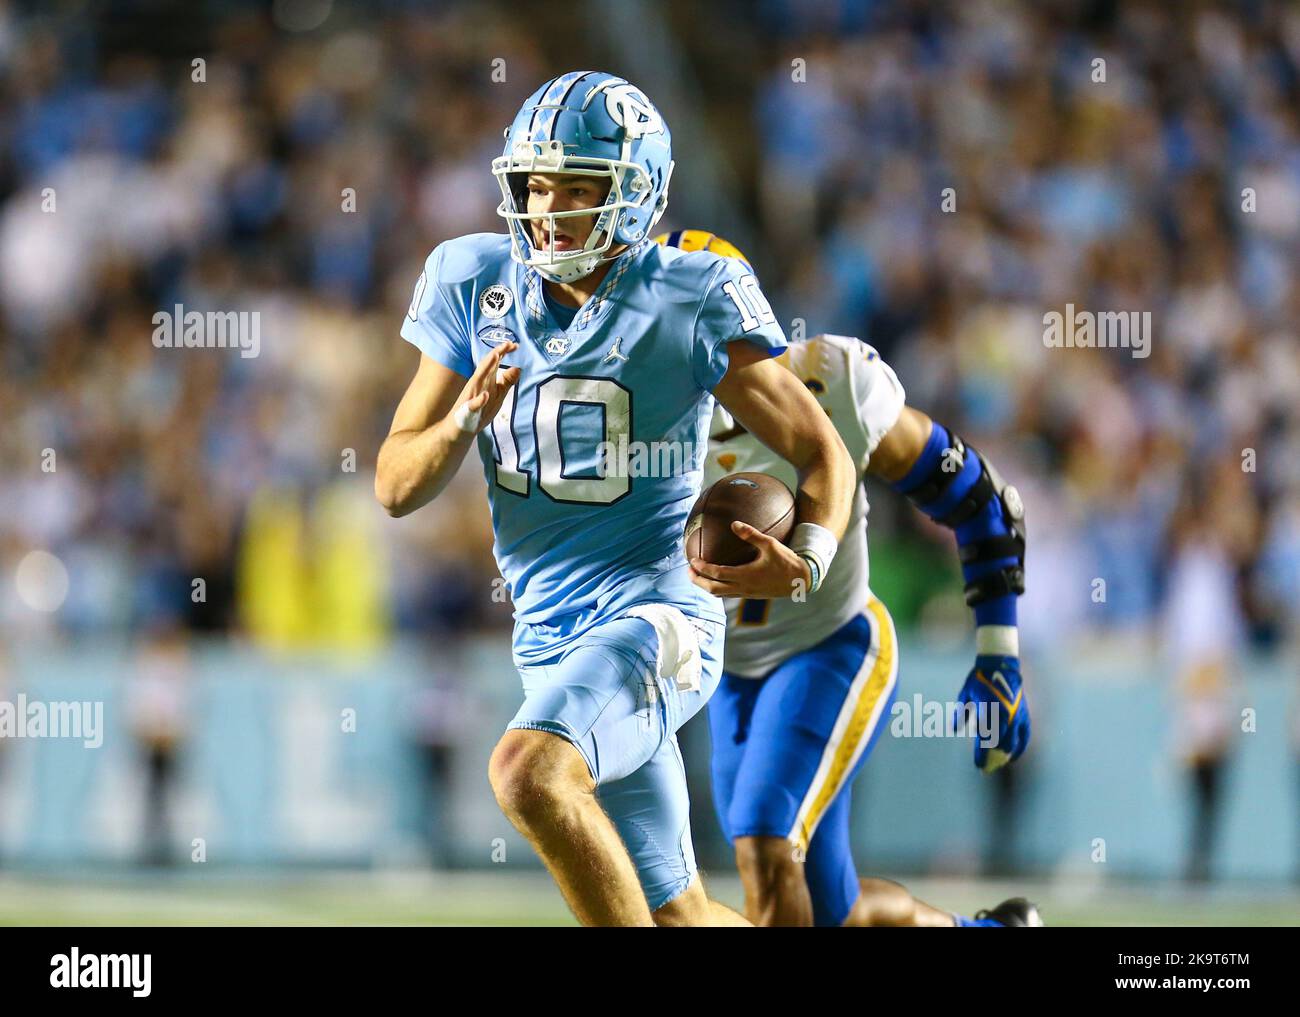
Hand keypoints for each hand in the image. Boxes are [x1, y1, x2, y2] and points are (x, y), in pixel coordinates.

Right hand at [451, 341, 519, 433]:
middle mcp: (478, 384)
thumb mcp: (498, 394)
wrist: (461, 428)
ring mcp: (472, 397)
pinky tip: (485, 395)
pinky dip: (479, 400)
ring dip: (486, 367)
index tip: (515, 344)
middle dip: (496, 354)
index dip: (504, 352)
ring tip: (495, 356)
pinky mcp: (468, 411)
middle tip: (507, 343)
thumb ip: (506, 382)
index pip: (495, 362)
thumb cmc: (480, 410)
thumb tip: (518, 368)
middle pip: (487, 366)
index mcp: (486, 380)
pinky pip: (473, 405)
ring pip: (478, 379)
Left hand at [688, 521, 812, 599]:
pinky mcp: (750, 594)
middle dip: (698, 581)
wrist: (801, 581)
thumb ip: (751, 534)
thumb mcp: (770, 544)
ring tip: (697, 576)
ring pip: (720, 594)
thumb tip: (734, 523)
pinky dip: (717, 588)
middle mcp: (743, 587)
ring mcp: (746, 593)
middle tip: (689, 571)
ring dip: (706, 586)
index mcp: (746, 576)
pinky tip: (717, 579)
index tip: (693, 560)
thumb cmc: (786, 561)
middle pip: (713, 589)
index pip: (717, 574)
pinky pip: (728, 594)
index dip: (702, 568)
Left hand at [953, 656, 1029, 772]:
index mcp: (987, 711)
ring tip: (997, 764)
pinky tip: (1012, 756)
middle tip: (985, 768)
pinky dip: (1019, 748)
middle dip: (992, 759)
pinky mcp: (1024, 715)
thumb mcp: (965, 695)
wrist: (1000, 666)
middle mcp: (1003, 716)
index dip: (982, 755)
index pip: (985, 740)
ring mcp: (1016, 716)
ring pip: (1012, 743)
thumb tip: (955, 730)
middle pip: (999, 745)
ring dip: (1005, 756)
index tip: (979, 766)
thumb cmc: (979, 680)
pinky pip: (1024, 736)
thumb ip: (960, 714)